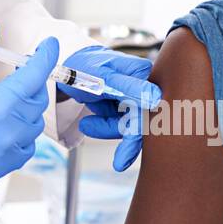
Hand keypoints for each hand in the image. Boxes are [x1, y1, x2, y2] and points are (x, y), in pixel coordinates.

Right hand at [0, 22, 58, 198]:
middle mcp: (9, 132)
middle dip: (33, 80)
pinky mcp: (0, 167)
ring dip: (29, 106)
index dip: (46, 56)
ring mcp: (6, 152)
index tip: (49, 45)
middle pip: (37, 100)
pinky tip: (9, 122)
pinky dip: (23, 131)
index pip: (35, 76)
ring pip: (34, 125)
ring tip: (13, 94)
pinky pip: (25, 147)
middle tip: (21, 68)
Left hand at [59, 45, 160, 171]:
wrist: (66, 63)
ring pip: (128, 124)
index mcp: (144, 75)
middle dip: (117, 131)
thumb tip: (157, 98)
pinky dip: (103, 125)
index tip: (124, 160)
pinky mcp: (123, 103)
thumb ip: (129, 87)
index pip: (148, 109)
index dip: (138, 133)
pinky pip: (118, 122)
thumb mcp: (103, 76)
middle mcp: (143, 85)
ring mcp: (133, 95)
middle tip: (113, 156)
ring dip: (107, 128)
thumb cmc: (84, 65)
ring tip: (86, 124)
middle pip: (140, 119)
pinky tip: (88, 122)